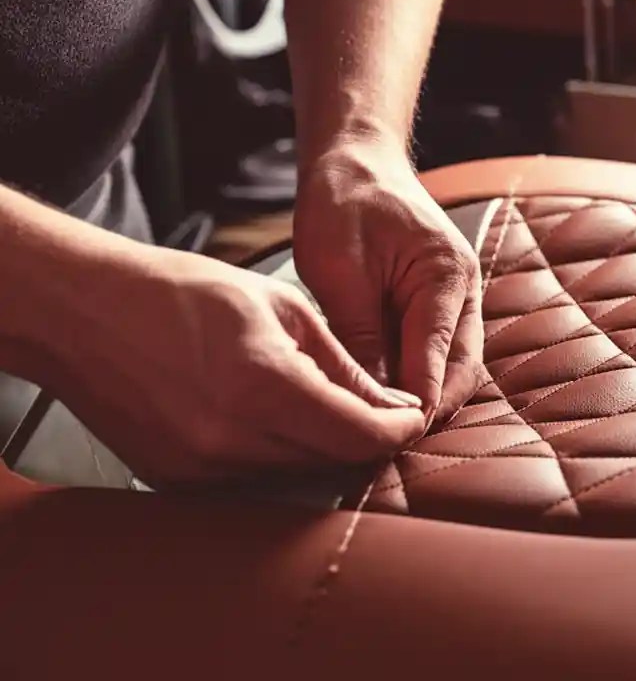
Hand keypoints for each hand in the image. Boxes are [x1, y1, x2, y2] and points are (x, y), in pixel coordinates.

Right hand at [38, 249, 426, 488]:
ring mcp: (199, 467)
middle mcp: (230, 438)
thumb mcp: (281, 308)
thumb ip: (343, 364)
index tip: (410, 415)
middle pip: (333, 462)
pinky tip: (272, 420)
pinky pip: (250, 482)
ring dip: (322, 449)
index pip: (359, 437)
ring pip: (295, 476)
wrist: (84, 313)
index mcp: (264, 385)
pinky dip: (276, 457)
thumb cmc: (181, 293)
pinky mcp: (175, 481)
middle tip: (378, 408)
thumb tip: (393, 404)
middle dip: (366, 438)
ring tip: (321, 405)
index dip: (397, 429)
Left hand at [292, 142, 484, 427]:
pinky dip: (418, 380)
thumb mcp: (338, 268)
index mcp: (445, 276)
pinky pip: (437, 354)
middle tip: (385, 448)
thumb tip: (364, 398)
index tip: (382, 440)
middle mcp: (463, 291)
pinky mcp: (440, 305)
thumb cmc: (345, 200)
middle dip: (428, 412)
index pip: (436, 358)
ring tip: (385, 434)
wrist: (357, 160)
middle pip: (460, 371)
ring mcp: (458, 298)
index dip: (412, 404)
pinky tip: (386, 402)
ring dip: (426, 400)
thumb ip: (358, 334)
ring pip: (454, 368)